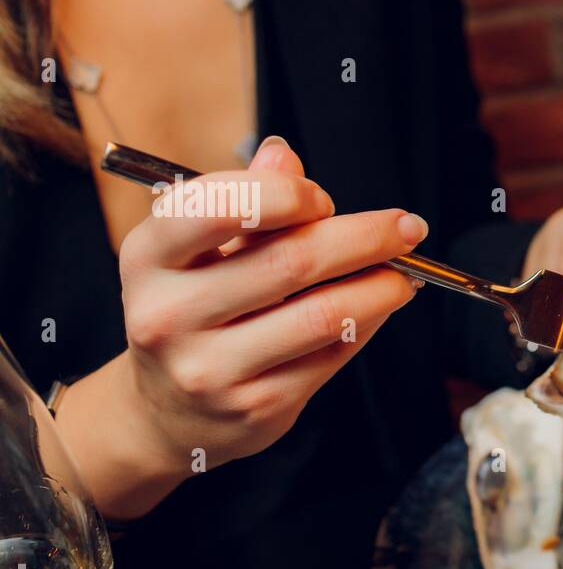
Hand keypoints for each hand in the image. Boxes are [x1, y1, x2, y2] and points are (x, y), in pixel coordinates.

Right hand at [56, 137, 424, 517]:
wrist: (169, 413)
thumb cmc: (194, 308)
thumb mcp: (196, 249)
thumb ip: (242, 200)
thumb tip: (283, 156)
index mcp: (149, 257)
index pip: (218, 207)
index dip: (286, 195)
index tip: (324, 198)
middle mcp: (169, 315)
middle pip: (290, 261)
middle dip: (364, 237)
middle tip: (408, 227)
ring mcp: (211, 368)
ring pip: (322, 314)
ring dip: (381, 286)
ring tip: (406, 272)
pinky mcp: (256, 406)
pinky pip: (331, 355)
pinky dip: (368, 323)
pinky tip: (380, 305)